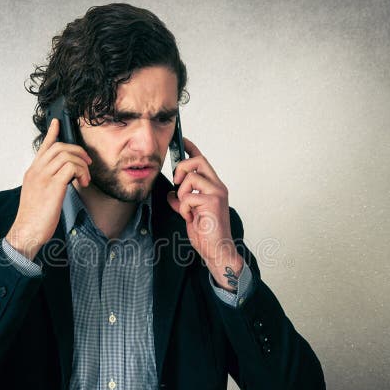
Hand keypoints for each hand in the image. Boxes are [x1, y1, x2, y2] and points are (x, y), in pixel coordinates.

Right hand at [6, 119, 91, 259]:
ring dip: (82, 164)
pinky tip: (83, 183)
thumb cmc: (34, 218)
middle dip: (78, 151)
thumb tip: (64, 178)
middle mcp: (36, 171)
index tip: (57, 122)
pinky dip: (82, 172)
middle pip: (59, 147)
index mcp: (32, 172)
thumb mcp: (38, 195)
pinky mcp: (53, 186)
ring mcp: (43, 177)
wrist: (26, 232)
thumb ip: (48, 183)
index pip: (43, 147)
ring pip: (66, 155)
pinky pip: (71, 168)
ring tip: (85, 178)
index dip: (52, 133)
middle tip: (87, 164)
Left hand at [166, 138, 242, 290]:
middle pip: (198, 161)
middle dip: (182, 167)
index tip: (182, 140)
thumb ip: (182, 201)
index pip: (203, 161)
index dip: (191, 148)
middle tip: (177, 183)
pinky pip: (188, 197)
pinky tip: (190, 218)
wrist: (216, 250)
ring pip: (191, 178)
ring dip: (182, 195)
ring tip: (187, 210)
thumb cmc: (207, 234)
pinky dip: (183, 208)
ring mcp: (217, 193)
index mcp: (213, 187)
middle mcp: (218, 187)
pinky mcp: (213, 202)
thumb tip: (171, 194)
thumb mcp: (189, 214)